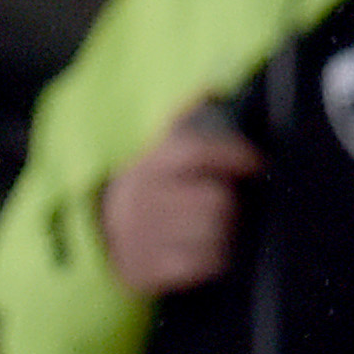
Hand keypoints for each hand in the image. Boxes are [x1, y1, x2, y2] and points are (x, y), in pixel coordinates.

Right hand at [97, 110, 257, 299]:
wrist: (97, 240)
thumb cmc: (142, 190)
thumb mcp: (153, 149)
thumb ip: (182, 114)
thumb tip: (211, 83)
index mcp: (147, 165)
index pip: (200, 154)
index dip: (236, 157)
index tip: (256, 163)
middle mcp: (144, 201)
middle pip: (216, 200)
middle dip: (229, 202)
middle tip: (228, 203)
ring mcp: (146, 239)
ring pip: (213, 233)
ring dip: (224, 231)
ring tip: (215, 227)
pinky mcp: (149, 271)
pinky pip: (202, 264)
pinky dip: (213, 259)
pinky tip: (205, 251)